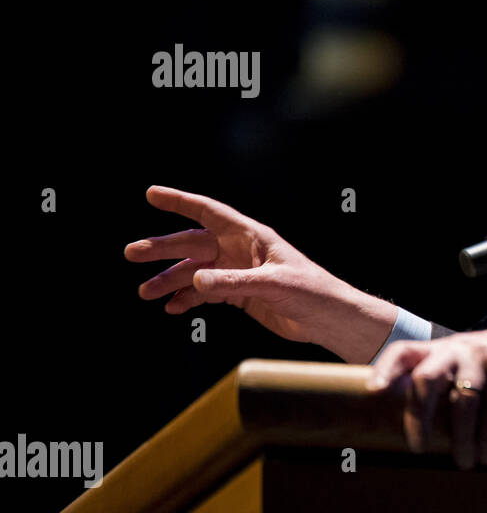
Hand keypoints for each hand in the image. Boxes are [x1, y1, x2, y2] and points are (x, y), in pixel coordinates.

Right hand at [125, 185, 398, 362]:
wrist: (328, 319)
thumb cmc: (312, 292)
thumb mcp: (273, 284)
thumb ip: (233, 282)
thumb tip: (195, 281)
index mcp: (252, 236)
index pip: (209, 213)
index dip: (180, 202)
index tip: (151, 194)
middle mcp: (241, 251)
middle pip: (194, 244)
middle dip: (163, 248)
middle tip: (132, 253)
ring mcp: (238, 273)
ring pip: (195, 272)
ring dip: (170, 280)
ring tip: (145, 292)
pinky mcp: (240, 295)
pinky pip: (205, 293)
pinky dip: (188, 300)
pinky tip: (172, 308)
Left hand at [366, 325, 486, 467]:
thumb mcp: (460, 365)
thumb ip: (438, 383)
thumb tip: (407, 428)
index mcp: (438, 350)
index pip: (404, 351)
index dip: (386, 369)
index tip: (373, 391)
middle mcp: (455, 350)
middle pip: (427, 379)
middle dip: (419, 417)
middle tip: (418, 449)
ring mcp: (482, 357)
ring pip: (463, 401)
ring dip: (461, 438)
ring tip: (463, 463)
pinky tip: (486, 456)